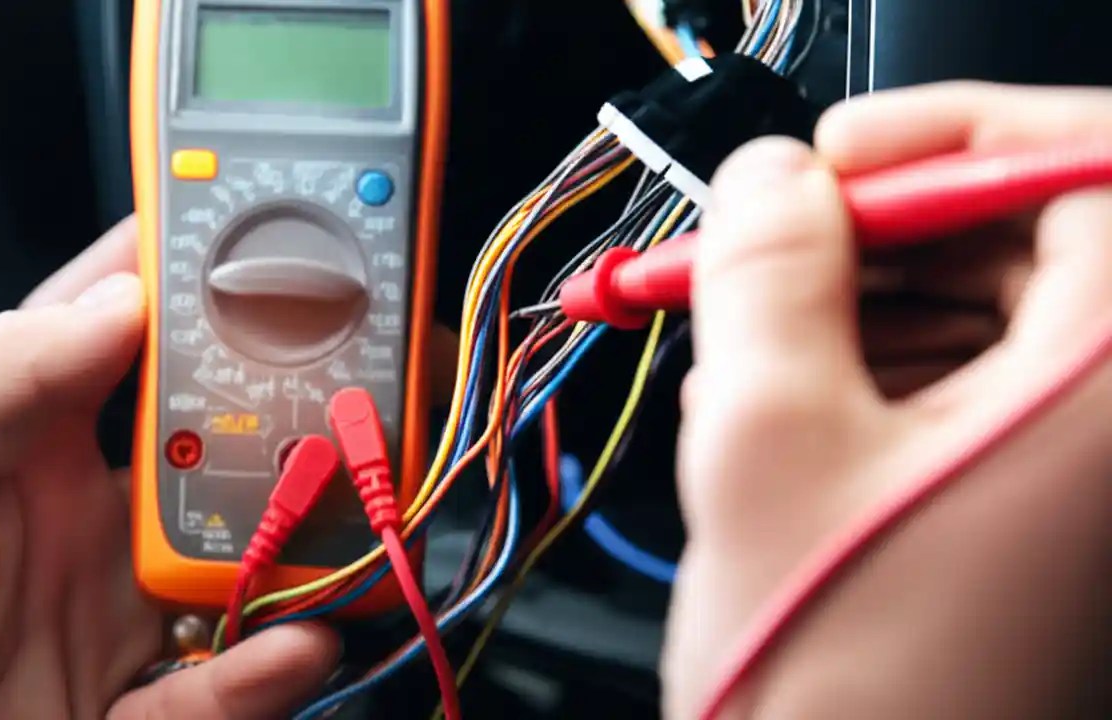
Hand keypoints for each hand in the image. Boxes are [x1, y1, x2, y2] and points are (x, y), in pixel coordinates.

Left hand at [0, 217, 338, 718]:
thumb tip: (126, 298)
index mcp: (22, 439)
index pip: (128, 336)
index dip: (197, 282)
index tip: (280, 240)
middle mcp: (82, 518)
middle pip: (215, 452)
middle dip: (292, 421)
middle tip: (365, 393)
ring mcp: (108, 613)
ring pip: (240, 569)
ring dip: (304, 553)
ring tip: (358, 529)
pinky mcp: (118, 707)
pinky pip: (211, 694)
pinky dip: (263, 675)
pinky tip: (298, 645)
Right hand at [663, 83, 1111, 717]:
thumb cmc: (844, 692)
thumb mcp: (766, 438)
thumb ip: (765, 269)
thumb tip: (771, 180)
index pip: (1084, 170)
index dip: (945, 138)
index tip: (832, 156)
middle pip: (1031, 248)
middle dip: (879, 241)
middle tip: (764, 255)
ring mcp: (1097, 484)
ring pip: (996, 328)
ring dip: (864, 319)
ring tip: (751, 365)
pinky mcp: (1054, 524)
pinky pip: (983, 404)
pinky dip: (885, 384)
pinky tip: (790, 421)